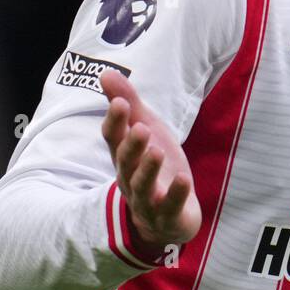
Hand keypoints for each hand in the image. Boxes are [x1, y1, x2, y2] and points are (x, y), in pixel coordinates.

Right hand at [99, 69, 201, 249]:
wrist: (168, 217)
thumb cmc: (155, 168)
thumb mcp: (146, 131)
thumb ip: (129, 105)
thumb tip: (106, 72)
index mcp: (124, 157)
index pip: (114, 139)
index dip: (116, 122)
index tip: (120, 102)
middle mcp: (130, 178)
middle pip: (126, 162)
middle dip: (132, 145)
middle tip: (141, 128)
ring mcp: (148, 199)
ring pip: (144, 186)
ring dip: (149, 169)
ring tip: (157, 151)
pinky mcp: (168, 214)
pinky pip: (170, 205)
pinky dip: (177, 194)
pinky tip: (184, 180)